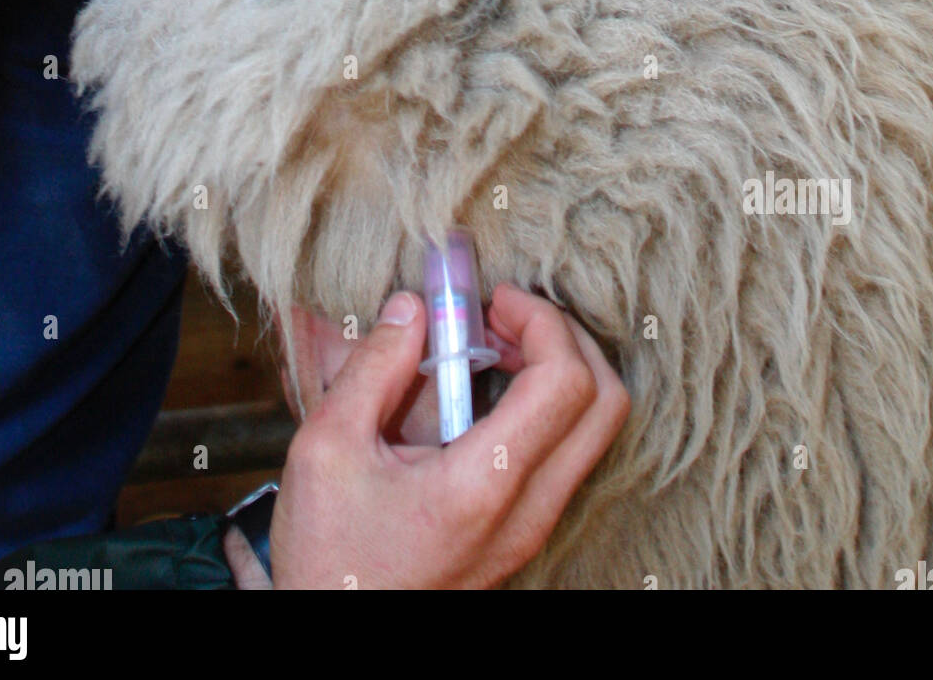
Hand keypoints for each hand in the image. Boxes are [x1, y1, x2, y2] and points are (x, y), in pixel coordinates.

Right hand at [253, 283, 628, 588]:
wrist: (338, 632)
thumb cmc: (329, 555)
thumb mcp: (325, 449)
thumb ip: (373, 368)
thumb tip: (413, 307)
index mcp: (484, 485)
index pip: (567, 382)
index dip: (543, 321)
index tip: (496, 300)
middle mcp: (527, 511)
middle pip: (607, 402)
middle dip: (567, 338)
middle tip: (506, 316)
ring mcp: (533, 526)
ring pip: (596, 431)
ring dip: (562, 369)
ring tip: (495, 346)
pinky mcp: (526, 532)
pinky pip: (571, 454)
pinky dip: (551, 404)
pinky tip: (491, 388)